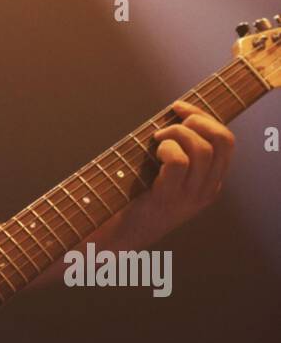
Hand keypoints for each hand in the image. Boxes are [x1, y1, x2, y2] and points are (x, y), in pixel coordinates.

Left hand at [137, 100, 234, 238]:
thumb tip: (176, 112)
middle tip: (170, 123)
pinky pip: (178, 162)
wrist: (117, 234)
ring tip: (157, 139)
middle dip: (197, 119)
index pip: (226, 141)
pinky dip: (166, 148)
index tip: (180, 108)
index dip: (205, 117)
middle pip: (223, 141)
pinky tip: (154, 152)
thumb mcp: (166, 173)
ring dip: (177, 133)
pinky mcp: (168, 199)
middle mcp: (207, 190)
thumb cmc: (136, 195)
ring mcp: (189, 198)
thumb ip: (178, 149)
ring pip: (202, 150)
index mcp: (210, 182)